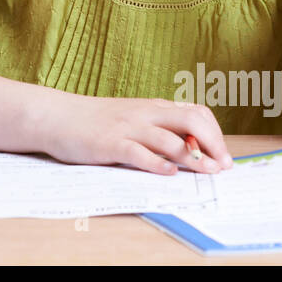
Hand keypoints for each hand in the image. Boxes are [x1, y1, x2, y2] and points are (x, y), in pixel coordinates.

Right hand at [41, 96, 232, 173]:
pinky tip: (169, 173)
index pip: (196, 112)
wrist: (58, 116)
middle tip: (223, 166)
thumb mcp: (132, 118)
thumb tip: (189, 147)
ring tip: (208, 171)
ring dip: (194, 156)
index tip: (223, 154)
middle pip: (191, 120)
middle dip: (214, 143)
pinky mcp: (111, 143)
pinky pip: (138, 152)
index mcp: (152, 107)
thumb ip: (156, 128)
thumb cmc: (96, 122)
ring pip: (169, 139)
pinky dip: (157, 163)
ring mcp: (128, 127)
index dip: (216, 133)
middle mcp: (145, 114)